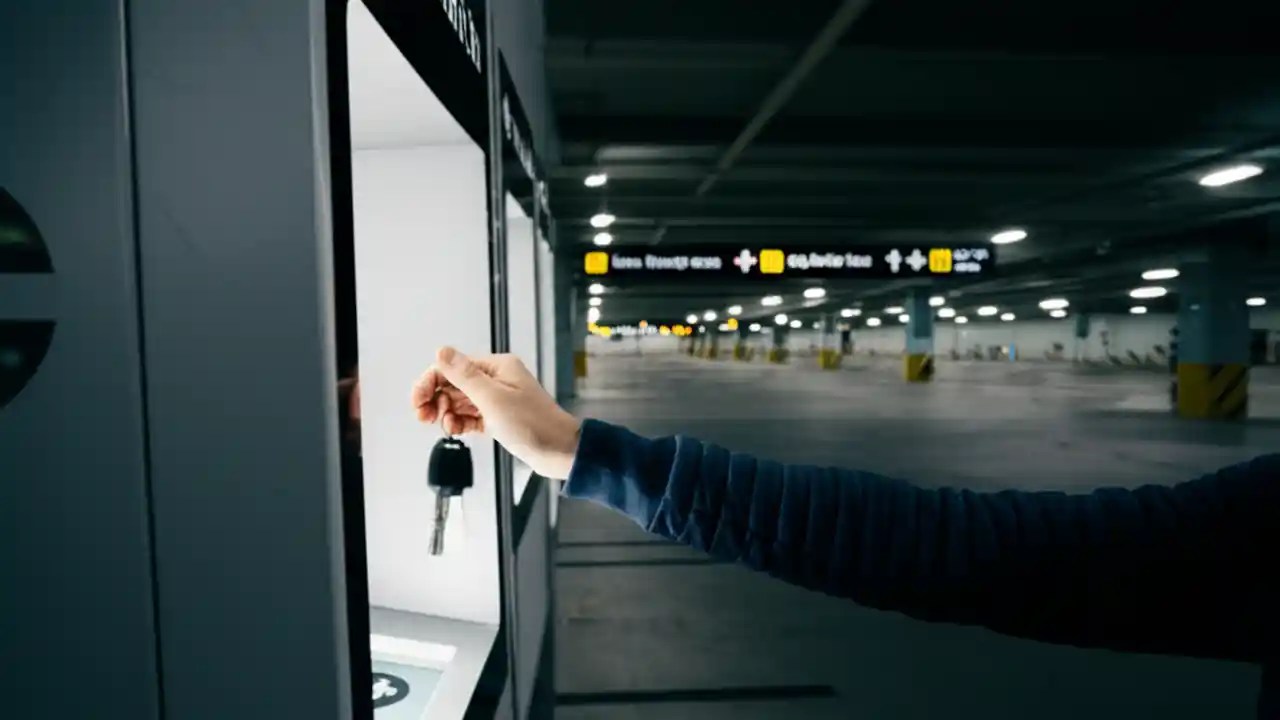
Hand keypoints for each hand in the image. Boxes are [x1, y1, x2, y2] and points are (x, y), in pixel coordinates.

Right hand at [411, 347, 581, 479]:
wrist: (560, 452)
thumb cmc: (535, 425)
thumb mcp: (493, 399)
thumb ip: (465, 376)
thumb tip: (442, 352)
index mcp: (496, 367)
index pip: (452, 367)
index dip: (429, 382)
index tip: (417, 403)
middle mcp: (496, 379)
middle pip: (452, 383)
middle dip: (435, 399)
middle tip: (425, 418)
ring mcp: (497, 398)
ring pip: (459, 401)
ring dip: (446, 413)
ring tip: (445, 426)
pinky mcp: (497, 417)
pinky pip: (469, 415)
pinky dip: (459, 422)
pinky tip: (455, 430)